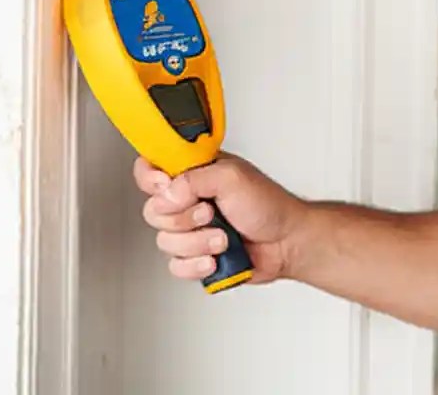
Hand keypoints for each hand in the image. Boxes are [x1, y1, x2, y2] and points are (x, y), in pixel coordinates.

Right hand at [133, 151, 306, 284]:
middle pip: (153, 211)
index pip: (150, 170)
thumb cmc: (269, 205)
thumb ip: (194, 179)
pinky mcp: (194, 257)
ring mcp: (190, 231)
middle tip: (210, 213)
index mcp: (193, 174)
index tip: (166, 186)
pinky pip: (176, 266)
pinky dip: (198, 264)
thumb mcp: (233, 178)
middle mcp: (187, 201)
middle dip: (184, 217)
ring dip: (198, 242)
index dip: (150, 180)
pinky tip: (217, 257)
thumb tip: (167, 192)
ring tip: (224, 236)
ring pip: (165, 241)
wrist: (287, 242)